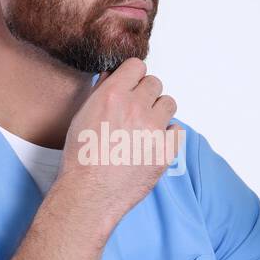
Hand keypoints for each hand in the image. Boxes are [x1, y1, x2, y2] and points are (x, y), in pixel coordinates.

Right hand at [54, 57, 180, 230]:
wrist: (90, 193)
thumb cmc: (81, 159)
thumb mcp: (82, 117)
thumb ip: (100, 93)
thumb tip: (111, 77)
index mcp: (113, 95)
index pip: (137, 66)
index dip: (133, 76)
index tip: (131, 85)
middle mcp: (136, 107)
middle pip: (155, 83)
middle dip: (145, 94)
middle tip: (136, 110)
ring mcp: (154, 129)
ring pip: (169, 103)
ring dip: (159, 111)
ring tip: (145, 126)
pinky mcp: (166, 150)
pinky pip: (177, 129)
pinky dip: (168, 134)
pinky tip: (153, 142)